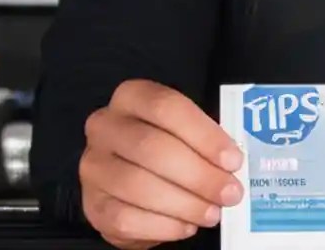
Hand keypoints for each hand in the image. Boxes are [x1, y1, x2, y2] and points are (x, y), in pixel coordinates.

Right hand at [80, 79, 244, 249]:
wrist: (128, 182)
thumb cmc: (167, 149)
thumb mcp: (185, 133)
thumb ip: (206, 142)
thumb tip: (232, 165)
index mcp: (130, 97)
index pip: (166, 107)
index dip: (203, 134)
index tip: (233, 160)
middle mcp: (104, 127)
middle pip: (152, 148)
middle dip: (198, 174)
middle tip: (229, 193)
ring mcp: (93, 166)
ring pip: (138, 185)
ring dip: (184, 203)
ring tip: (212, 212)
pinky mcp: (92, 205)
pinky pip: (126, 218)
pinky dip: (163, 226)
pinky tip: (186, 226)